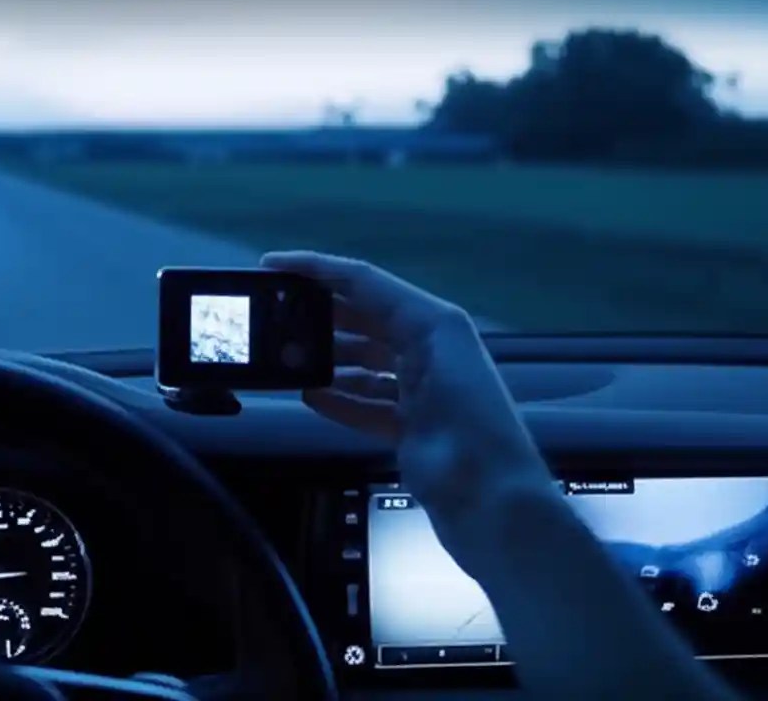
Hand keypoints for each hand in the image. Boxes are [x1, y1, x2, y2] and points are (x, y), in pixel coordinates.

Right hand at [261, 251, 556, 571]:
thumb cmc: (471, 425)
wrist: (493, 501)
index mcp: (436, 324)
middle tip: (274, 317)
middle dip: (319, 314)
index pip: (366, 281)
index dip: (319, 269)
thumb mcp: (436, 351)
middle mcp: (429, 349)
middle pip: (362, 318)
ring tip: (288, 360)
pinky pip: (366, 402)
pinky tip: (312, 397)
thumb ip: (393, 320)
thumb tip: (346, 294)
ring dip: (326, 358)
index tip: (273, 266)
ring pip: (362, 360)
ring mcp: (420, 389)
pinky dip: (339, 398)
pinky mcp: (411, 426)